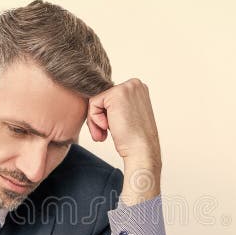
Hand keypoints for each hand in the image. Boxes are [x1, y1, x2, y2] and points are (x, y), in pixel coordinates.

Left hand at [86, 79, 161, 204]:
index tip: (109, 131)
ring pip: (96, 101)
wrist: (142, 150)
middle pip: (102, 98)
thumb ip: (118, 106)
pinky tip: (106, 129)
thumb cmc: (134, 139)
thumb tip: (100, 104)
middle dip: (99, 118)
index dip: (106, 116)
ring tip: (102, 135)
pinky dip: (94, 119)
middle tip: (102, 135)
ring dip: (95, 121)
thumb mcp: (128, 116)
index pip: (110, 98)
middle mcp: (134, 84)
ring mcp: (126, 87)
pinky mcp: (116, 94)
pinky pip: (93, 103)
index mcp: (138, 89)